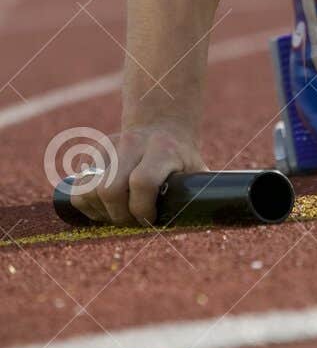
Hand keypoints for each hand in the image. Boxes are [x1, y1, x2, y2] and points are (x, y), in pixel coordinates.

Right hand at [73, 121, 204, 226]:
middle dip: (118, 215)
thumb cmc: (182, 159)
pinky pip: (79, 186)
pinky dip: (87, 203)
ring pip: (88, 188)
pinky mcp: (94, 151)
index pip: (142, 182)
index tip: (149, 220)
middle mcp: (133, 144)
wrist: (162, 125)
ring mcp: (110, 146)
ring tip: (116, 214)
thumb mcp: (196, 171)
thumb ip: (197, 195)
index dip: (142, 209)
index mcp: (162, 149)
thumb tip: (206, 221)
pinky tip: (103, 207)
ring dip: (100, 211)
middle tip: (130, 221)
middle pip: (109, 189)